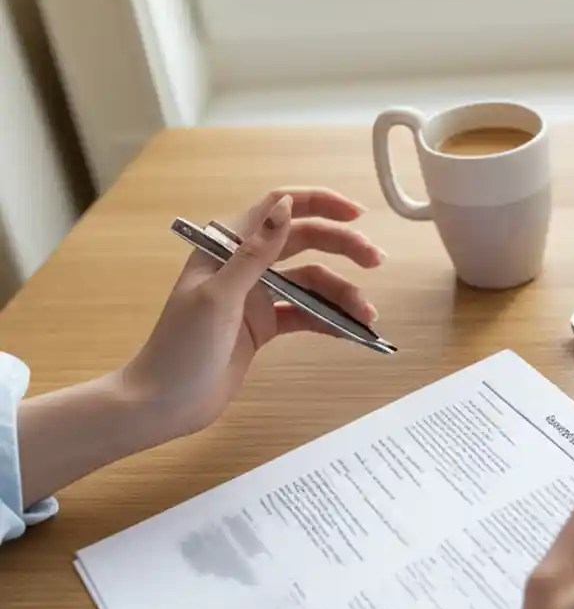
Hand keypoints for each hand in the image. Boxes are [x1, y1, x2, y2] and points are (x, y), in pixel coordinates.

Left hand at [122, 188, 386, 446]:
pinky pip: (307, 315)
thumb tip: (285, 208)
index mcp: (226, 248)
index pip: (277, 209)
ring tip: (367, 316)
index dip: (318, 204)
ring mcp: (257, 297)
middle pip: (304, 243)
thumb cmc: (180, 348)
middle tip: (377, 261)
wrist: (162, 404)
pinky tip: (352, 330)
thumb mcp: (219, 296)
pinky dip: (331, 320)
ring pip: (311, 283)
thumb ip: (255, 252)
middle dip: (343, 248)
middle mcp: (244, 266)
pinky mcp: (265, 326)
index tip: (356, 214)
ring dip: (342, 294)